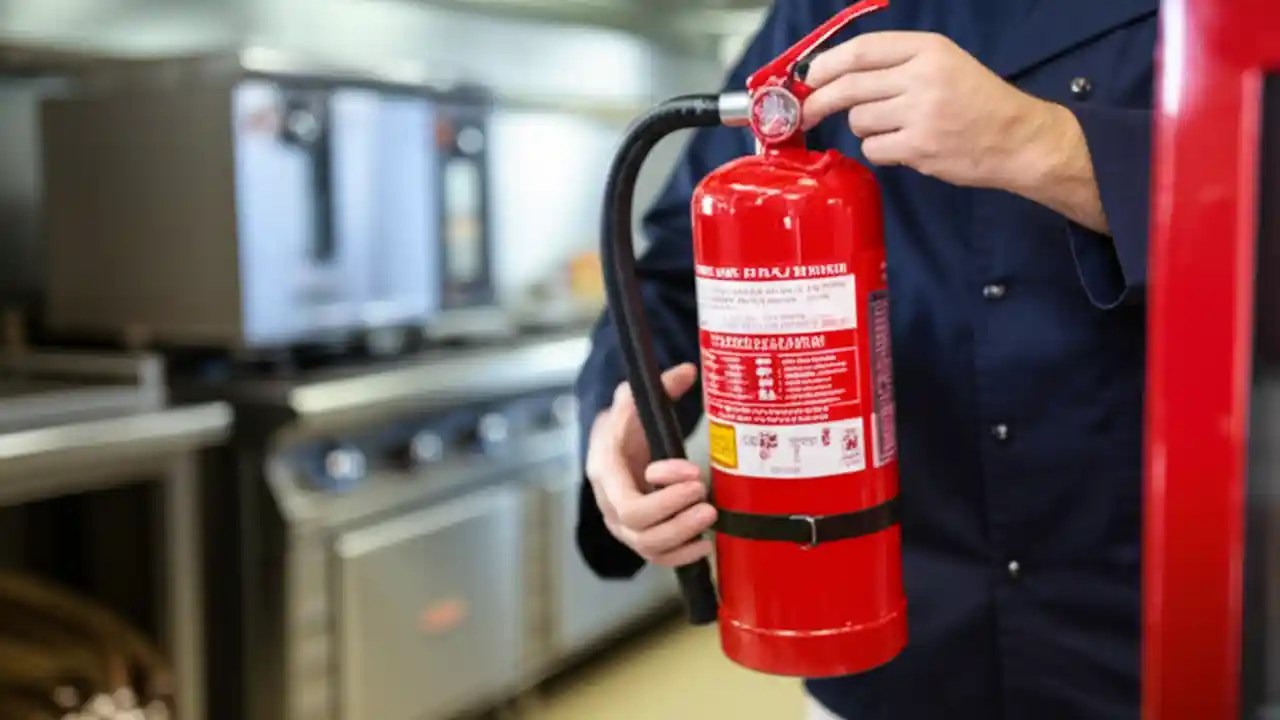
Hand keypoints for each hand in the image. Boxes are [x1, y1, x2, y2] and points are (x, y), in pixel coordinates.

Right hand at [584, 363, 716, 567]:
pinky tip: (705, 545)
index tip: (693, 471)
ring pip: (648, 547)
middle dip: (676, 515)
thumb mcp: (634, 401)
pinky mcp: (640, 537)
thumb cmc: (625, 426)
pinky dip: (682, 556)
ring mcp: (623, 525)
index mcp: (604, 471)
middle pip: (638, 527)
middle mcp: (609, 504)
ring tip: (710, 515)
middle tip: (705, 498)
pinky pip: (657, 558)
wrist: (613, 448)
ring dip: (683, 535)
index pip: (627, 497)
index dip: (664, 490)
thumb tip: (686, 372)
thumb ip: (657, 386)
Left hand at [800, 32, 1107, 233]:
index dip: (826, 64)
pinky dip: (879, 150)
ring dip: (864, 128)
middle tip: (807, 111)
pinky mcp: (920, 147)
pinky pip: (874, 149)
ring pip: (860, 121)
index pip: (861, 51)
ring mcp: (921, 113)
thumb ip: (895, 64)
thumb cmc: (976, 101)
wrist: (1018, 138)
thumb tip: (833, 74)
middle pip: (849, 86)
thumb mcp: (943, 63)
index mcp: (928, 49)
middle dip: (820, 100)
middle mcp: (923, 77)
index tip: (808, 78)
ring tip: (891, 128)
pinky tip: (902, 146)